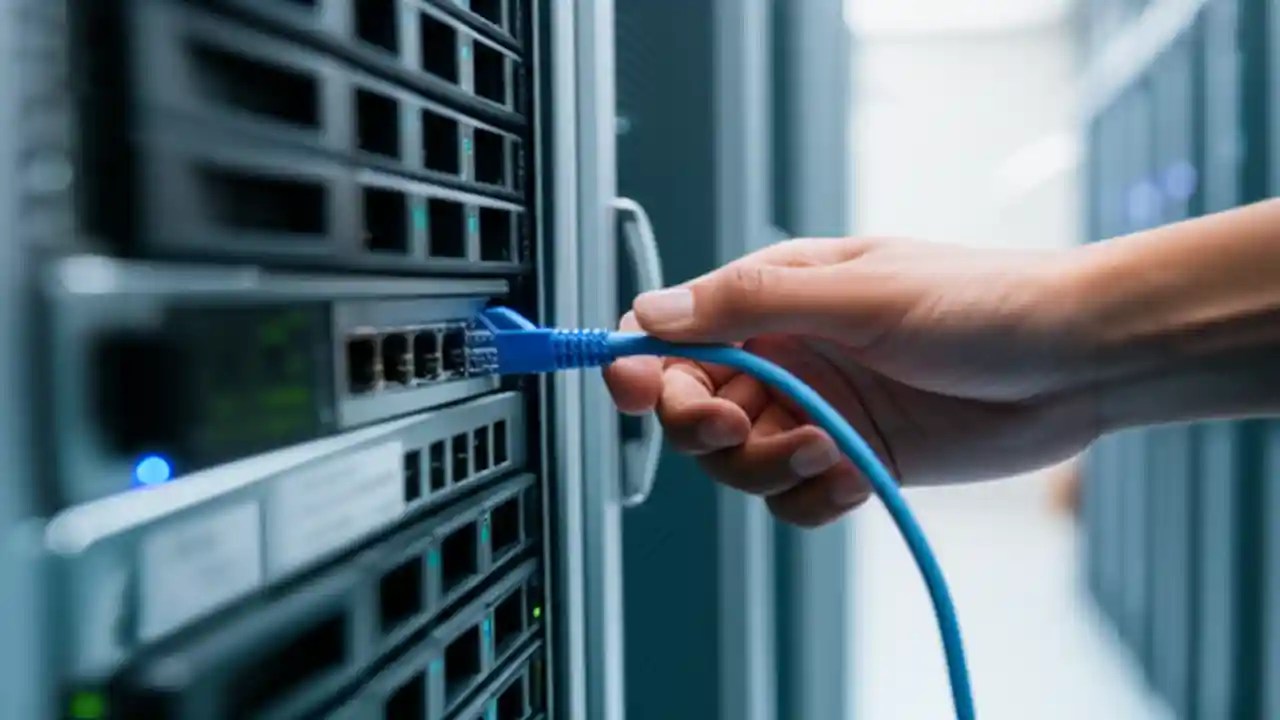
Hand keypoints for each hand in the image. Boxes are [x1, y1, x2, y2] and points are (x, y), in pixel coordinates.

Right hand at [604, 237, 1097, 526]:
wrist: (1078, 361)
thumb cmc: (984, 302)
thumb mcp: (860, 291)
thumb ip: (751, 302)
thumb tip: (653, 311)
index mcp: (778, 299)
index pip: (678, 333)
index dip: (643, 362)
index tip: (633, 389)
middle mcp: (788, 357)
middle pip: (694, 407)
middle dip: (701, 426)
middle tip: (732, 426)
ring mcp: (818, 412)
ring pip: (739, 462)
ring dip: (764, 467)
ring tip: (823, 451)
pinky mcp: (853, 461)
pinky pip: (794, 499)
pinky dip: (810, 498)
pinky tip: (851, 478)